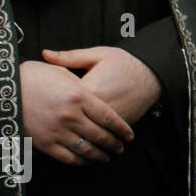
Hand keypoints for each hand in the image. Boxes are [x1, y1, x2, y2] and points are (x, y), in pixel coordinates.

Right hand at [19, 60, 133, 165]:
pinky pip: (67, 157)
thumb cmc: (34, 76)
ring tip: (108, 157)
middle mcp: (71, 115)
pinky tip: (86, 161)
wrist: (4, 88)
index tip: (129, 136)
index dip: (122, 129)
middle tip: (121, 148)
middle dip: (114, 144)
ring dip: (100, 155)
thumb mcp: (62, 73)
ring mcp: (57, 130)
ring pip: (86, 149)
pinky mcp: (43, 143)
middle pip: (101, 135)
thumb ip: (83, 87)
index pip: (110, 118)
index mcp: (80, 96)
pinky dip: (80, 161)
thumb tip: (97, 96)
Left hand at [42, 46, 162, 127]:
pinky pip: (103, 135)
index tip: (42, 102)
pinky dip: (93, 138)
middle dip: (59, 123)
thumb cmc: (124, 62)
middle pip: (72, 121)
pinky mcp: (120, 124)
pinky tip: (83, 141)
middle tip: (45, 124)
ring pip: (88, 133)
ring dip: (75, 136)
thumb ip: (69, 57)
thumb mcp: (97, 55)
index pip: (61, 101)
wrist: (152, 73)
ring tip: (60, 137)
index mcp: (88, 89)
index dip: (51, 102)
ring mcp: (111, 118)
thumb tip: (44, 53)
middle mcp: (98, 107)